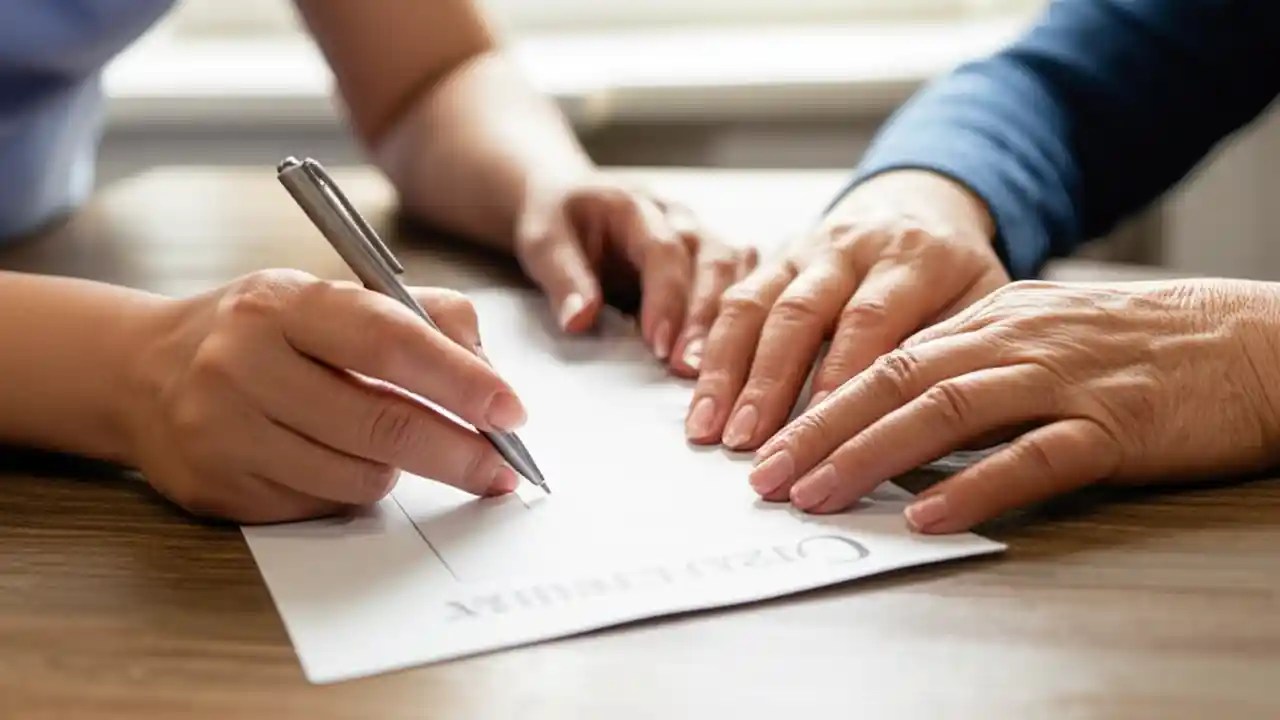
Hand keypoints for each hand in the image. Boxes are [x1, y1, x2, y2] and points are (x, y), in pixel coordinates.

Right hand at [126, 270, 527, 522]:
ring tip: (395, 447)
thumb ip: (419, 317)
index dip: (462, 381)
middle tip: (503, 468)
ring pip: (358, 476)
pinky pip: (322, 506)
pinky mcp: (220, 489)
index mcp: (283, 303)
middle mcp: (244, 364)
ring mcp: (224, 432)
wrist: (142, 372)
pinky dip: (350, 490)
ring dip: (400, 470)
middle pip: (382, 423)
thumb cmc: (261, 331)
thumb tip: (488, 374)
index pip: (390, 342)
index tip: (511, 411)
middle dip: (459, 452)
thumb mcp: (330, 298)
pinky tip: (336, 462)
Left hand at [516, 175, 756, 375]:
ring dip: (732, 320)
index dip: (666, 299)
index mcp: (637, 207)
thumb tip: (580, 320)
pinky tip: (735, 356)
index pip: (663, 251)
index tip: (658, 345)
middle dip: (707, 318)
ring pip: (738, 273)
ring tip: (713, 370)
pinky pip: (741, 286)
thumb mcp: (542, 240)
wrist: (570, 200)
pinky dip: (743, 319)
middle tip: (691, 368)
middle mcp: (680, 219)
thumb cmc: (557, 220)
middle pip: (714, 260)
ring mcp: (701, 239)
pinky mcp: (710, 262)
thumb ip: (563, 277)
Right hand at [684, 170, 1009, 448]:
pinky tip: (697, 395)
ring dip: (727, 370)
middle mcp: (852, 245)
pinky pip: (734, 299)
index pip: (869, 319)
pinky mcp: (773, 258)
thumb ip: (951, 353)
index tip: (821, 433)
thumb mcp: (984, 305)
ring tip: (708, 428)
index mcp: (915, 257)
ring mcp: (805, 248)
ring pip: (756, 303)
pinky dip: (709, 348)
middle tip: (746, 443)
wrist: (925, 207)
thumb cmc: (958, 276)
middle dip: (768, 382)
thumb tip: (915, 424)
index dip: (839, 378)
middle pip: (800, 312)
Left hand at [749, 279, 1279, 532]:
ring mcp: (1063, 380)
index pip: (886, 358)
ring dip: (871, 455)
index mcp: (995, 320)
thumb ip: (977, 363)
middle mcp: (1016, 341)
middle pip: (896, 380)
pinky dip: (974, 486)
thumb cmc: (1145, 348)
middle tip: (765, 476)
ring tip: (817, 494)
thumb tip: (902, 409)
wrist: (1257, 343)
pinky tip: (928, 515)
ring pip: (946, 410)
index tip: (770, 446)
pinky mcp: (1113, 425)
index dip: (819, 403)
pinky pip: (1033, 457)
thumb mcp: (1046, 336)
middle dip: (820, 429)